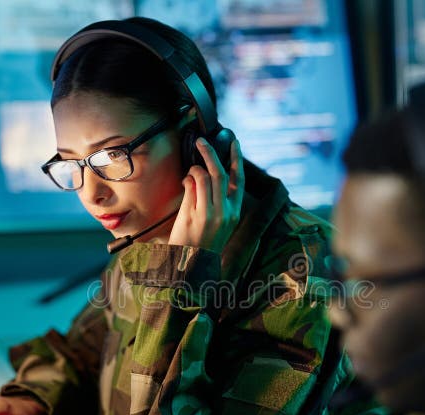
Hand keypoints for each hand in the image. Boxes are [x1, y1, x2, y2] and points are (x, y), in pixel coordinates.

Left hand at [167, 137, 244, 253]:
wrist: (190, 264)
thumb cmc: (203, 242)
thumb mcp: (219, 222)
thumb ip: (218, 200)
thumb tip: (209, 173)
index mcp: (234, 213)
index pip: (239, 181)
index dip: (237, 159)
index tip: (235, 143)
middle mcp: (225, 212)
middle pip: (220, 173)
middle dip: (210, 153)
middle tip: (201, 140)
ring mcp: (209, 214)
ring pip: (205, 177)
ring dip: (195, 168)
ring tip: (190, 170)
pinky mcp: (193, 215)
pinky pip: (191, 187)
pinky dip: (187, 179)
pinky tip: (185, 181)